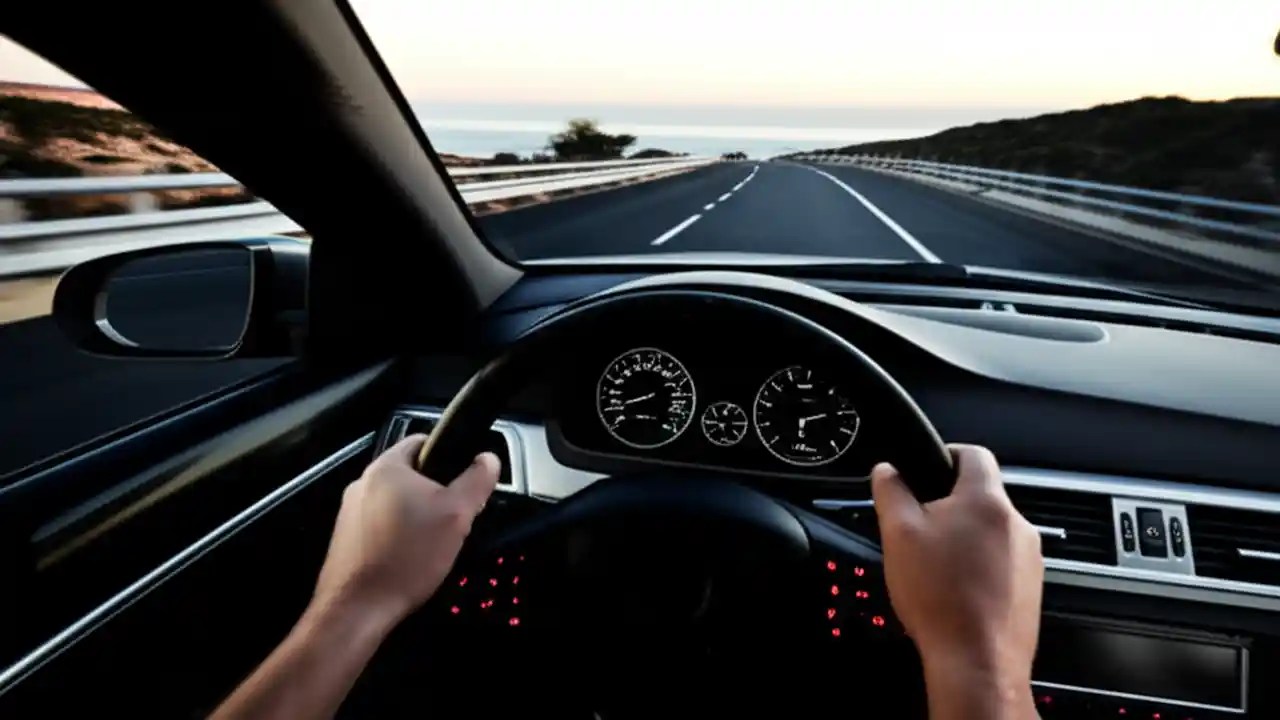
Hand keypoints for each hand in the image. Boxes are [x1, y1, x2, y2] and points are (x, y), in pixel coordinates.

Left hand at [312, 434, 499, 622]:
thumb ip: (476, 481)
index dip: (449, 455)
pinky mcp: (344, 539)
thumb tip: (488, 459)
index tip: (465, 479)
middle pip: (410, 476)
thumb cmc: (408, 556)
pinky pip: (380, 526)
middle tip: (455, 517)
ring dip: (416, 516)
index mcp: (386, 467)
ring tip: (433, 542)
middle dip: (435, 492)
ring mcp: (348, 512)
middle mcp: (361, 482)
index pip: (422, 441)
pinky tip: (409, 558)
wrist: (358, 608)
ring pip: (395, 503)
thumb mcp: (456, 515)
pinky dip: (397, 536)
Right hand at [872, 445, 1042, 717]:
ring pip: (991, 530)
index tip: (928, 468)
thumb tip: (887, 470)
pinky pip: (1003, 561)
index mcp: (986, 500)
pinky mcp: (1031, 586)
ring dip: (965, 538)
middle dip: (949, 506)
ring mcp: (1030, 557)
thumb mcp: (898, 535)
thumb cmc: (940, 598)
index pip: (973, 453)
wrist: (976, 660)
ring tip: (936, 565)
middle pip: (981, 495)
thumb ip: (891, 492)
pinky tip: (956, 589)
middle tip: (919, 527)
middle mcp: (1017, 523)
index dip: (946, 454)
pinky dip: (980, 566)